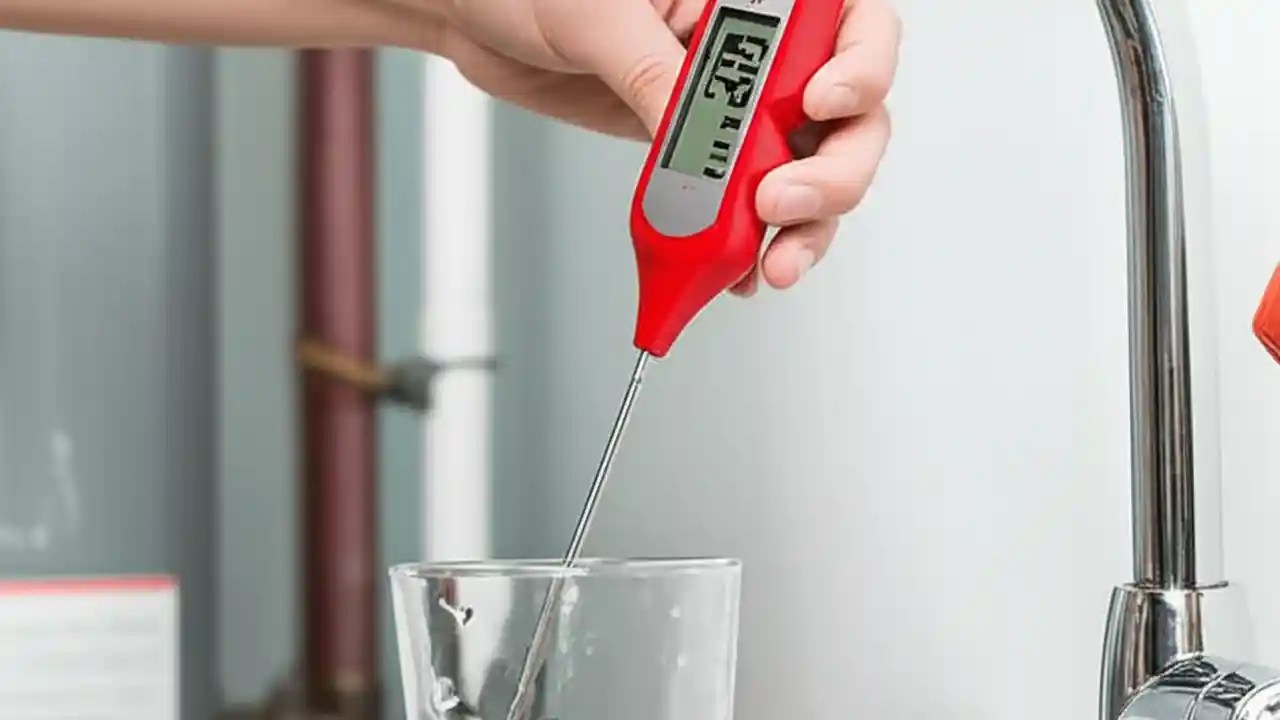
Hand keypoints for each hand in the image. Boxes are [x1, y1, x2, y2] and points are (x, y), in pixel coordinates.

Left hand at [426, 0, 901, 292]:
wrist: (477, 14)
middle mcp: (759, 45)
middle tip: (777, 204)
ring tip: (769, 263)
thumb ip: (658, 76)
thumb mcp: (599, 14)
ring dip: (802, 224)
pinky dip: (750, 243)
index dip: (861, 68)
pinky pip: (746, 198)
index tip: (819, 107)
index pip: (856, 23)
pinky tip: (737, 269)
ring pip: (809, 168)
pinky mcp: (704, 144)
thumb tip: (702, 142)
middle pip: (848, 113)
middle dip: (832, 171)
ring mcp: (736, 99)